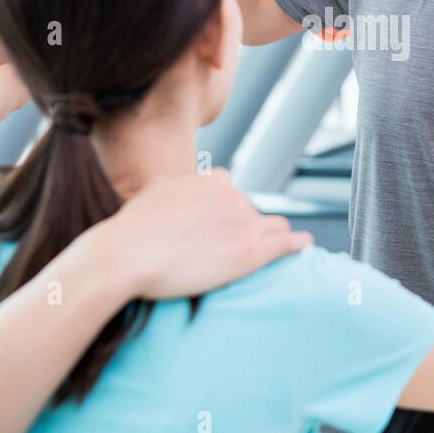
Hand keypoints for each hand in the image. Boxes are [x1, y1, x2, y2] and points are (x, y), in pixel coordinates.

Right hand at [91, 168, 311, 299]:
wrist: (129, 252)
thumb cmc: (133, 229)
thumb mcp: (156, 191)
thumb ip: (178, 187)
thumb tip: (183, 187)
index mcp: (213, 181)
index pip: (231, 191)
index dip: (228, 211)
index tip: (223, 224)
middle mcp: (233, 195)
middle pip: (252, 211)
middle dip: (247, 226)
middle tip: (232, 247)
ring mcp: (245, 221)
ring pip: (274, 226)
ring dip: (275, 235)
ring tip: (279, 246)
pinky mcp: (252, 250)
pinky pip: (286, 243)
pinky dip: (297, 244)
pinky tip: (304, 245)